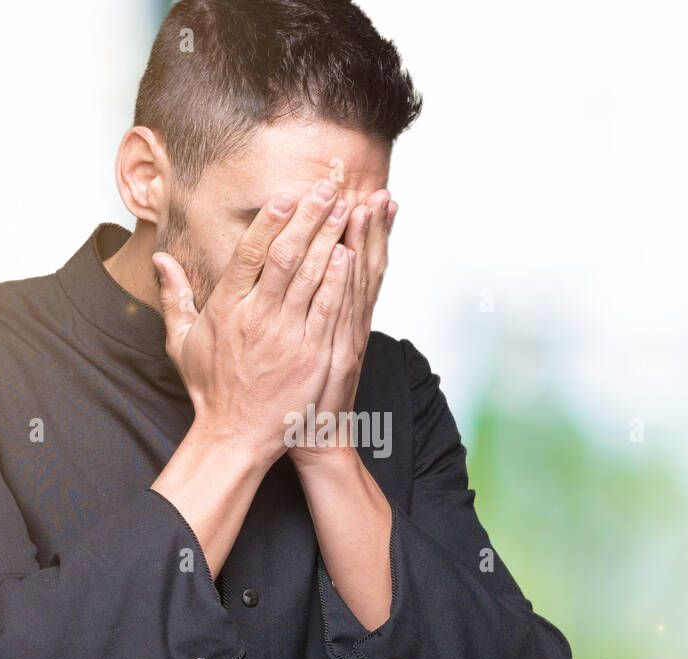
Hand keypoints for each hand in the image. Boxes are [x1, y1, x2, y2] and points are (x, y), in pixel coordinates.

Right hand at [153, 179, 353, 467]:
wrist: (235, 436)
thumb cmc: (211, 390)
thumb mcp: (183, 342)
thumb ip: (175, 296)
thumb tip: (162, 260)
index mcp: (227, 309)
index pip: (250, 253)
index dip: (270, 221)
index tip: (286, 195)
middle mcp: (258, 317)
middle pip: (287, 255)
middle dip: (309, 217)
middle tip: (326, 187)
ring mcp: (288, 336)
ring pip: (313, 276)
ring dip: (331, 238)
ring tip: (346, 208)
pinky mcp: (312, 355)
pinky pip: (329, 309)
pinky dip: (341, 279)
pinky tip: (352, 253)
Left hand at [289, 189, 396, 469]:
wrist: (316, 437)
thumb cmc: (308, 394)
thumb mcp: (318, 350)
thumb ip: (317, 314)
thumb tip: (319, 281)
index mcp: (345, 320)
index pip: (361, 267)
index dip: (371, 234)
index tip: (375, 199)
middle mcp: (351, 325)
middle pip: (366, 268)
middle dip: (373, 229)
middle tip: (379, 192)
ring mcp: (345, 338)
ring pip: (356, 284)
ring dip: (363, 243)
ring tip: (367, 206)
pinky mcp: (334, 355)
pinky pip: (339, 312)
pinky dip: (345, 284)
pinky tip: (346, 254)